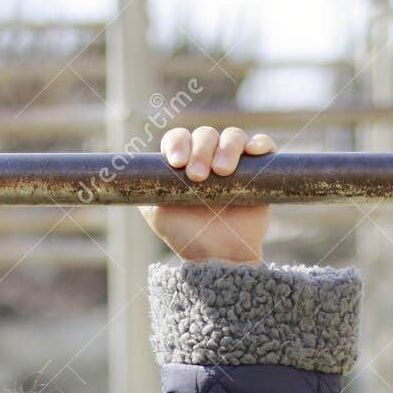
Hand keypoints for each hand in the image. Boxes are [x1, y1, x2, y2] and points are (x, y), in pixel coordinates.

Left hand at [139, 126, 275, 262]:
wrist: (219, 258)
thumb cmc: (187, 236)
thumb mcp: (157, 214)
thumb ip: (145, 190)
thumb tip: (129, 171)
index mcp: (184, 163)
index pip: (179, 138)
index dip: (178, 144)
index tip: (177, 163)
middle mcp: (208, 157)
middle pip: (205, 134)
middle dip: (200, 150)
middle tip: (199, 177)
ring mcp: (235, 162)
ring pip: (233, 136)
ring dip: (227, 148)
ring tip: (222, 172)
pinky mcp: (259, 170)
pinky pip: (263, 146)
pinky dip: (260, 143)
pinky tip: (253, 152)